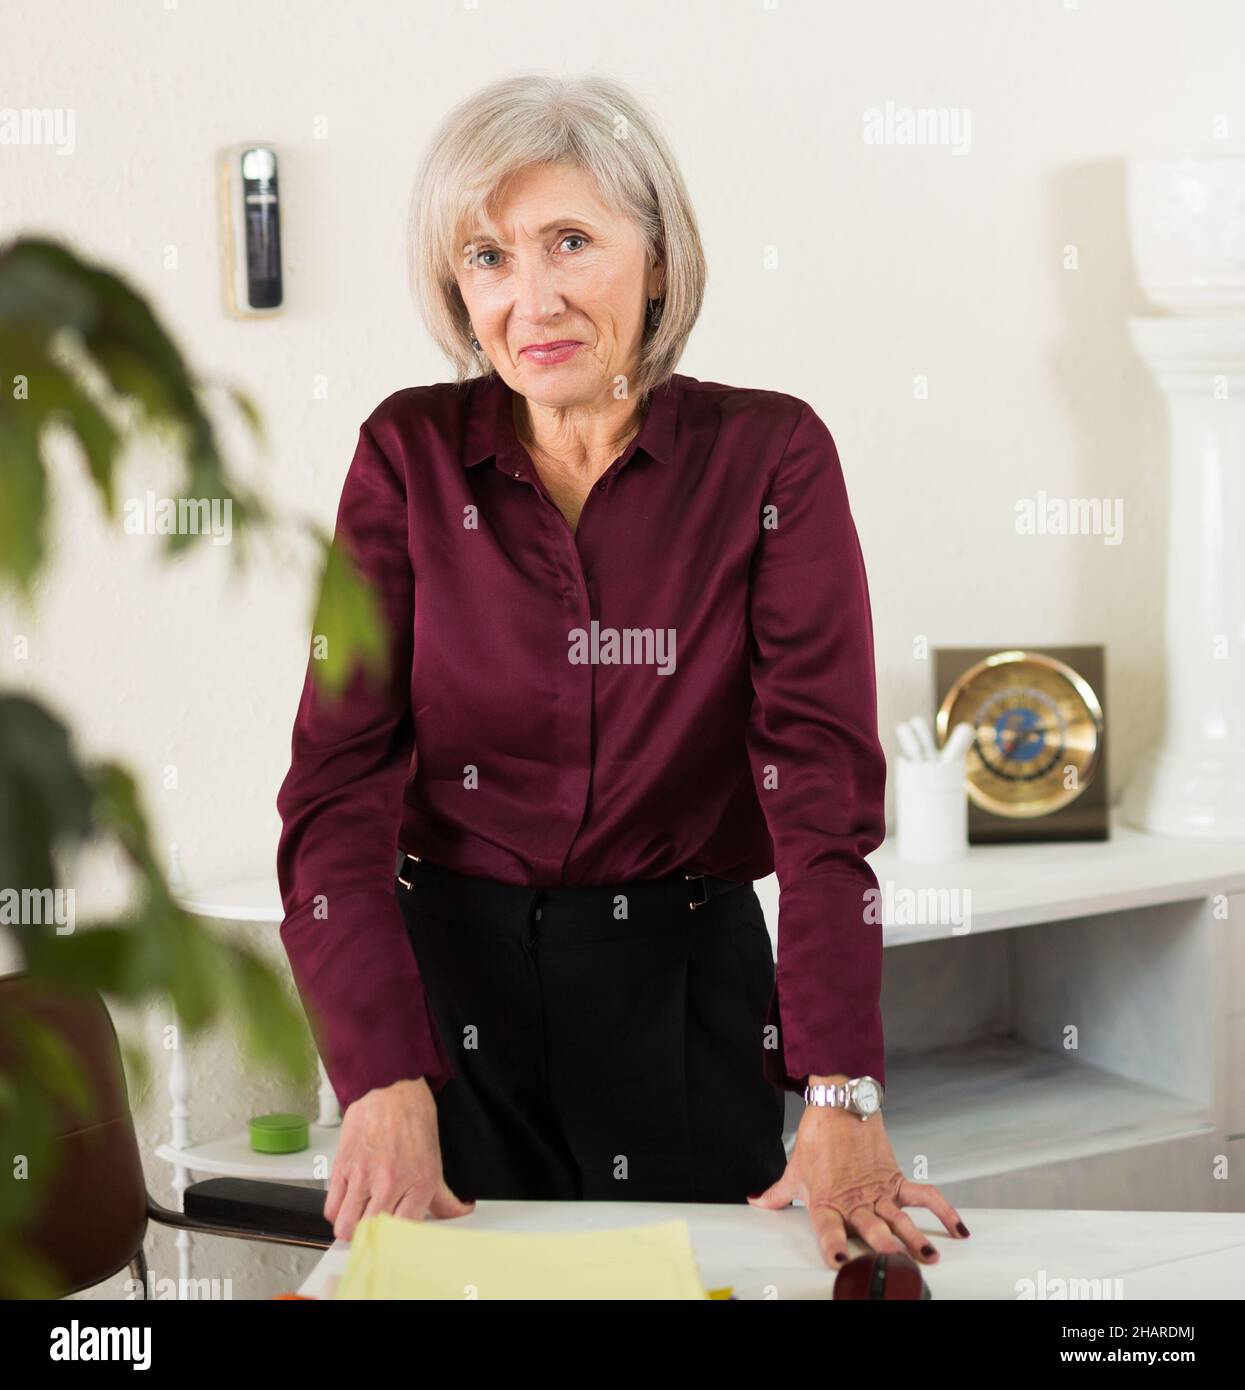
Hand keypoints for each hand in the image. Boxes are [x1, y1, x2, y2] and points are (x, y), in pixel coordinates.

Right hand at [323, 1077, 474, 1240]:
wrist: (390, 1087)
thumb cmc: (412, 1117)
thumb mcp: (435, 1158)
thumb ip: (444, 1195)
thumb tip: (459, 1213)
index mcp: (421, 1182)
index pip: (405, 1232)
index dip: (396, 1241)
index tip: (393, 1242)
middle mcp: (392, 1182)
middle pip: (373, 1234)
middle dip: (372, 1238)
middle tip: (373, 1232)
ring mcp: (365, 1175)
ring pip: (347, 1227)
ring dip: (351, 1229)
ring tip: (357, 1221)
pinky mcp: (343, 1167)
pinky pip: (331, 1207)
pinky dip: (336, 1213)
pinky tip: (346, 1205)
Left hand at [747, 1101, 967, 1268]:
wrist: (839, 1100)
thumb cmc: (817, 1136)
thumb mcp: (795, 1168)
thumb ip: (778, 1193)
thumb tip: (757, 1202)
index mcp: (827, 1200)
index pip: (828, 1228)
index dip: (833, 1244)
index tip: (840, 1260)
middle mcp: (855, 1198)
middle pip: (871, 1227)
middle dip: (884, 1247)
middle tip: (896, 1264)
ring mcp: (878, 1189)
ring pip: (900, 1218)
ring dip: (916, 1238)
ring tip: (929, 1257)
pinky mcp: (895, 1177)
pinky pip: (923, 1195)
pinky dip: (943, 1210)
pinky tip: (959, 1229)